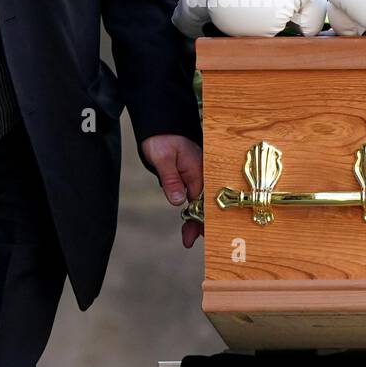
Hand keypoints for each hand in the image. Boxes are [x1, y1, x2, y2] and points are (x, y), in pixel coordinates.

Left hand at [140, 134, 203, 248]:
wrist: (161, 125)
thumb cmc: (163, 138)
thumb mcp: (164, 158)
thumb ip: (171, 179)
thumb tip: (179, 201)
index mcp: (199, 171)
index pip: (202, 201)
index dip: (198, 220)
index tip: (192, 235)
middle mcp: (202, 175)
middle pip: (205, 204)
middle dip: (199, 223)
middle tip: (188, 241)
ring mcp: (198, 175)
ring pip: (200, 201)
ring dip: (196, 217)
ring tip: (189, 236)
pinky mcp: (191, 175)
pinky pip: (195, 194)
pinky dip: (192, 207)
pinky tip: (189, 218)